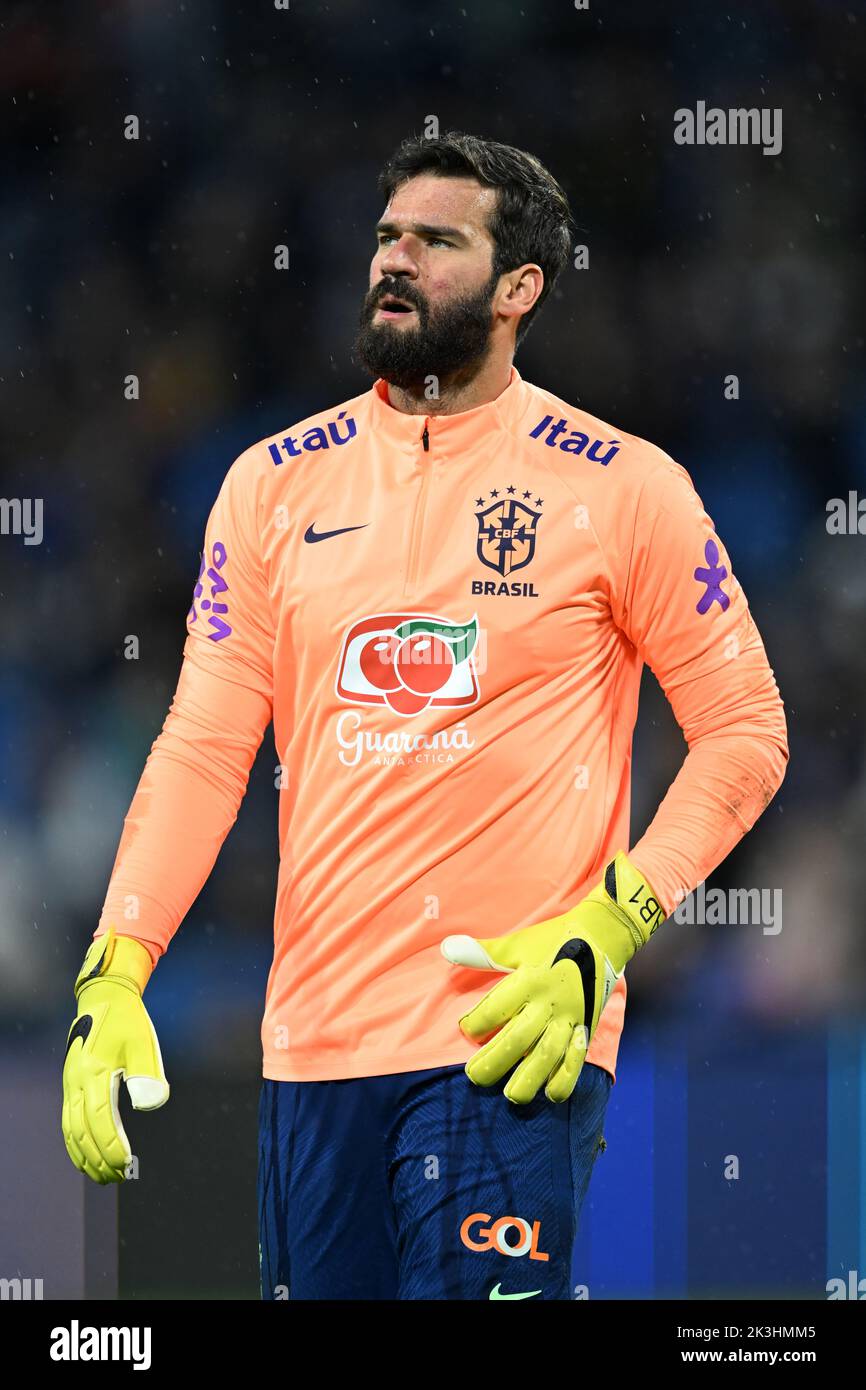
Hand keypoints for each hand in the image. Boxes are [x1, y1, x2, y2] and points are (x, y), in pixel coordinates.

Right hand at [62, 929, 168, 1182]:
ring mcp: (70, 1084)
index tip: (126, 1162)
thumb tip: (152, 1103)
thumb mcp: (143, 1041)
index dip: (112, 1144)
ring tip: (103, 1176)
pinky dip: (74, 1143)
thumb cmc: (128, 1021)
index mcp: (95, 1071)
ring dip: (85, 1156)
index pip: (101, 1118)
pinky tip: (85, 1157)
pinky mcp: (70, 1084)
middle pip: (82, 1130)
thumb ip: (147, 1072)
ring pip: (70, 1130)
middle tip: (118, 1177)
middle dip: (99, 1157)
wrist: (103, 999)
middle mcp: (77, 1081)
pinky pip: (67, 1121)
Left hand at [441, 852, 663, 1103]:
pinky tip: (550, 1093)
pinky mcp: (586, 1028)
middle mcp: (549, 1002)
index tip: (467, 1031)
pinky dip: (564, 1079)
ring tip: (511, 1095)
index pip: (495, 1009)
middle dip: (494, 1061)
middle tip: (474, 1077)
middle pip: (518, 1039)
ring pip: (548, 1055)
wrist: (601, 936)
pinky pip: (577, 1060)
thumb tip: (447, 948)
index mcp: (529, 979)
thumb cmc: (551, 940)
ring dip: (528, 1078)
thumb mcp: (516, 943)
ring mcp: (570, 1018)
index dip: (475, 1024)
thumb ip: (482, 952)